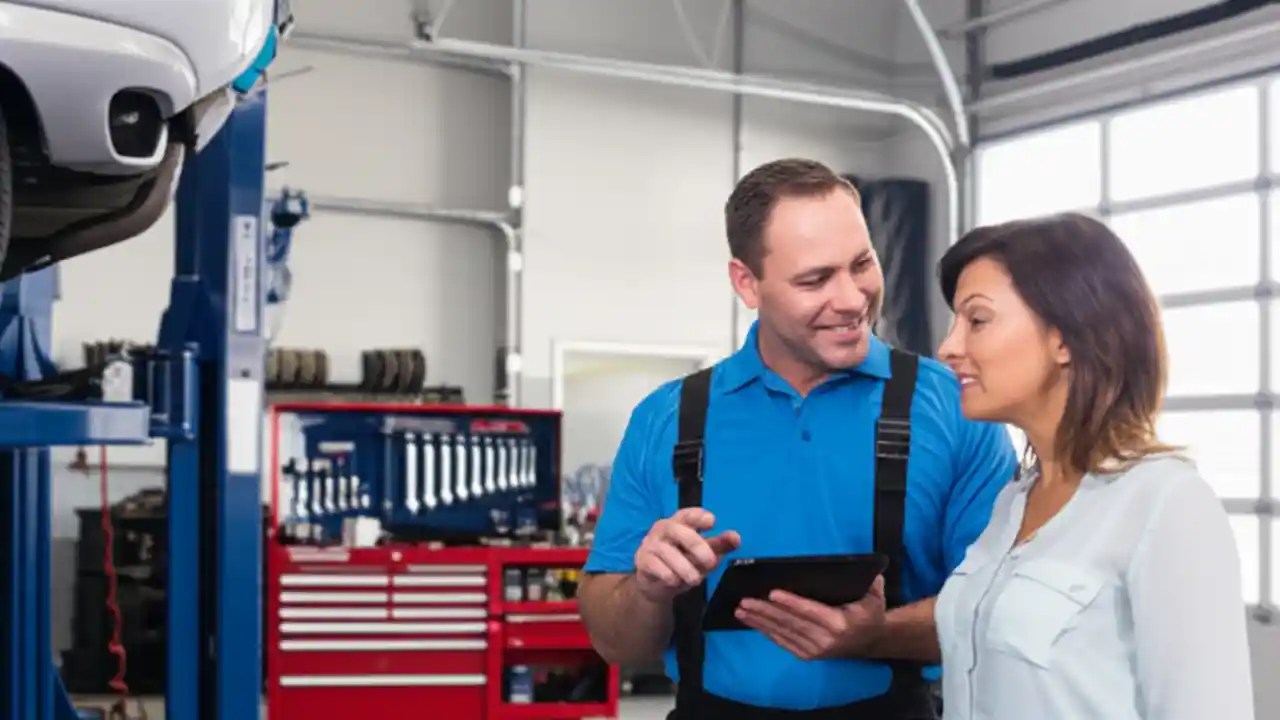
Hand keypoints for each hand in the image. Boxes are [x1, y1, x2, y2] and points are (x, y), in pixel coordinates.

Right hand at [633, 508, 740, 603]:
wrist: (658, 586)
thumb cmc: (682, 563)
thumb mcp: (703, 555)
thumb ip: (719, 546)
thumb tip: (736, 538)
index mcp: (679, 523)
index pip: (688, 514)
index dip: (698, 516)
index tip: (712, 522)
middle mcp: (663, 529)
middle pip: (678, 531)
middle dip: (696, 545)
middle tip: (711, 562)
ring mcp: (650, 543)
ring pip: (667, 552)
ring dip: (684, 567)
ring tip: (695, 579)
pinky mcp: (642, 560)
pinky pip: (655, 566)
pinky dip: (668, 575)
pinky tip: (674, 581)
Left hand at [736, 575, 886, 659]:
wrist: (871, 642)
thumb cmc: (870, 614)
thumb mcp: (875, 597)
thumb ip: (871, 584)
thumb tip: (867, 571)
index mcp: (839, 623)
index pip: (809, 611)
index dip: (790, 602)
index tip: (772, 593)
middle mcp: (825, 640)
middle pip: (790, 622)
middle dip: (765, 611)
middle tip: (744, 601)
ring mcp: (815, 650)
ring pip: (783, 633)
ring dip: (760, 622)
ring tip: (741, 610)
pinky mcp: (807, 655)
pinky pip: (784, 643)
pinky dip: (767, 633)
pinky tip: (753, 623)